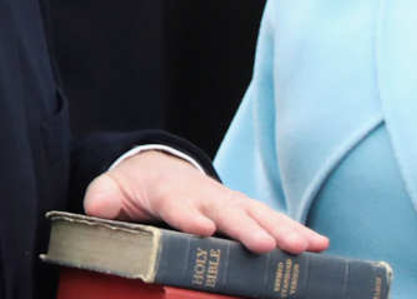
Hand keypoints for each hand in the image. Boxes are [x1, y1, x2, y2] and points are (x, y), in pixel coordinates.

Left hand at [84, 150, 327, 254]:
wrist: (157, 168)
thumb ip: (104, 197)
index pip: (178, 204)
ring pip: (258, 215)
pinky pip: (272, 220)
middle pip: (227, 211)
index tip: (203, 228)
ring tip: (306, 247)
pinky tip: (320, 245)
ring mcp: (229, 202)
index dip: (189, 215)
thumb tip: (96, 206)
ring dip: (282, 230)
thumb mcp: (112, 189)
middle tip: (264, 246)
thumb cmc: (135, 186)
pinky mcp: (245, 211)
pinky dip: (296, 230)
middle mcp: (205, 195)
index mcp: (170, 192)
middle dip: (246, 228)